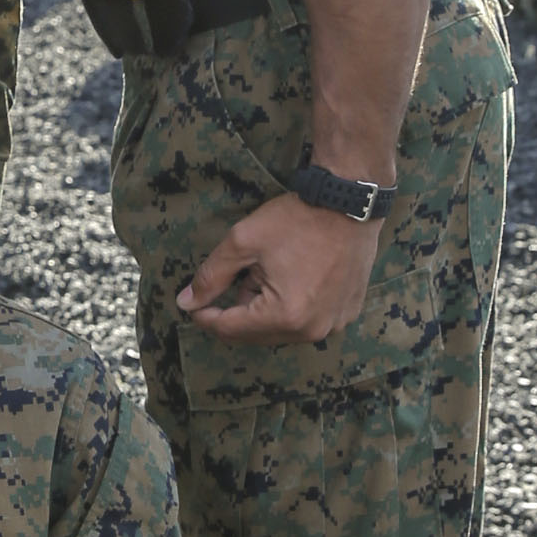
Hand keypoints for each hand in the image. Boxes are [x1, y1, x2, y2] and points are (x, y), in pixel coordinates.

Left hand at [177, 192, 379, 344]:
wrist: (350, 201)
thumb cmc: (297, 219)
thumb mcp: (243, 243)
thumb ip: (210, 277)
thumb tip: (185, 303)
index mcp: (285, 316)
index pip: (230, 329)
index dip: (205, 316)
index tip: (193, 304)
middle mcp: (312, 330)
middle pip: (256, 335)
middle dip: (238, 312)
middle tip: (236, 277)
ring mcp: (334, 324)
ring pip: (281, 330)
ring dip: (264, 310)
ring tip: (266, 272)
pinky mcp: (346, 313)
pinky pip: (307, 322)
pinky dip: (291, 308)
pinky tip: (291, 278)